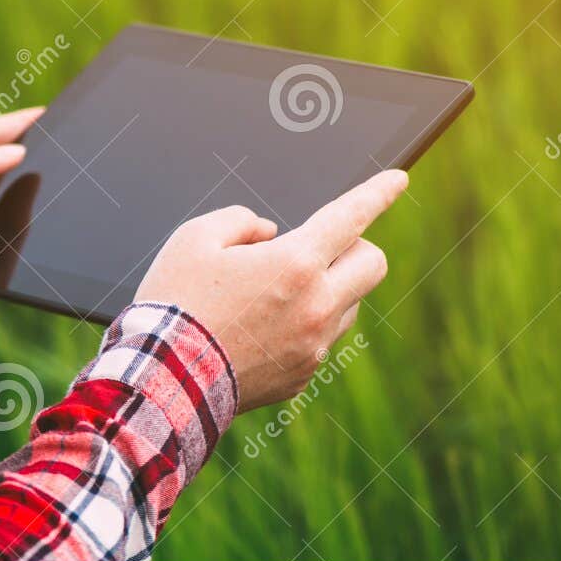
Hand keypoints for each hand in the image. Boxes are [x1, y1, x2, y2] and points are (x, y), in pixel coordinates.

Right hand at [134, 170, 407, 411]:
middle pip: (373, 264)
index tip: (397, 181)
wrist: (163, 379)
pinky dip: (304, 326)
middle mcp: (316, 306)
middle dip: (356, 247)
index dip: (378, 192)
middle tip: (322, 247)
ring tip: (273, 295)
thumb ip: (241, 220)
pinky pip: (320, 340)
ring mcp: (313, 345)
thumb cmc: (175, 302)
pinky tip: (261, 330)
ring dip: (328, 290)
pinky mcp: (302, 375)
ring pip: (349, 305)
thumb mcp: (195, 238)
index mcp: (294, 263)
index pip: (351, 216)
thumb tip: (269, 234)